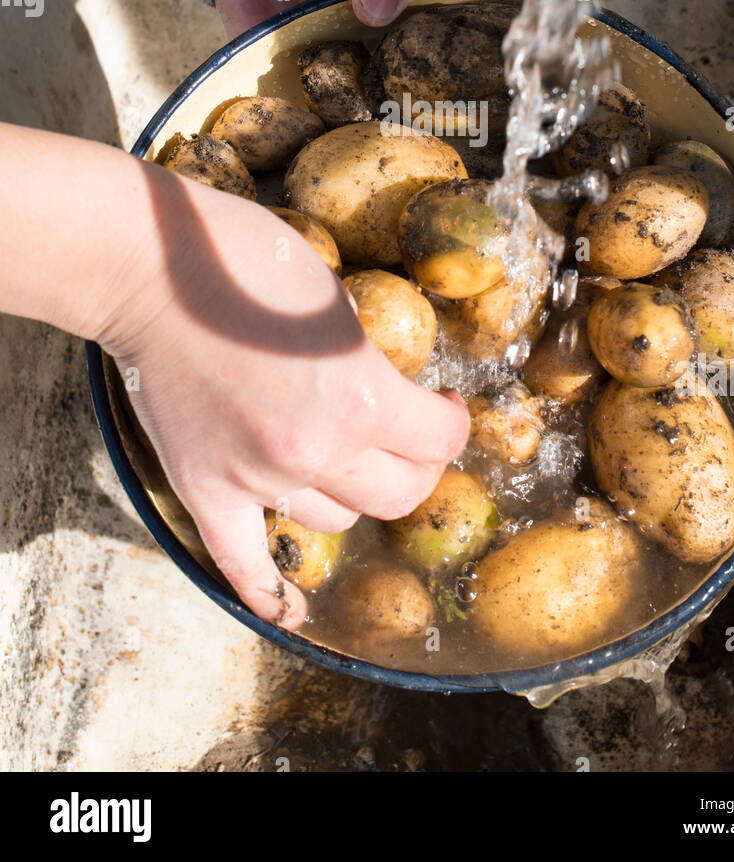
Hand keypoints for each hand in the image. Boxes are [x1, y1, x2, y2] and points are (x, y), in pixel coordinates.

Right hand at [101, 165, 468, 630]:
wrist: (151, 270)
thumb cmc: (245, 258)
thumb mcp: (336, 297)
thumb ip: (366, 358)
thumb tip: (382, 385)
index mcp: (360, 397)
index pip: (438, 439)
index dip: (451, 420)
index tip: (443, 403)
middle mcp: (315, 450)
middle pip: (399, 491)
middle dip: (417, 463)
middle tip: (409, 436)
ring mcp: (257, 478)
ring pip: (336, 519)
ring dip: (351, 492)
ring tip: (344, 462)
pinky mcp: (207, 490)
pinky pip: (244, 563)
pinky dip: (271, 590)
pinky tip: (295, 608)